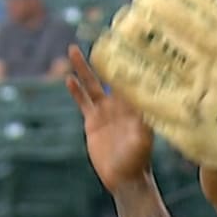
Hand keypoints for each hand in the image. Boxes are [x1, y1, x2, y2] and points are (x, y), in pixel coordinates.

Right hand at [66, 45, 154, 193]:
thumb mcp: (143, 139)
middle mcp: (121, 104)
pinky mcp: (93, 122)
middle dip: (101, 58)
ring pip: (92, 85)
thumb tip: (147, 104)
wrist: (124, 178)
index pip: (130, 77)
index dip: (126, 60)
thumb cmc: (138, 160)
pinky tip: (68, 78)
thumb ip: (143, 122)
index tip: (122, 40)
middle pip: (109, 75)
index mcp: (135, 105)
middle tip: (95, 38)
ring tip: (73, 50)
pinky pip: (82, 102)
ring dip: (83, 68)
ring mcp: (105, 112)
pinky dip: (76, 91)